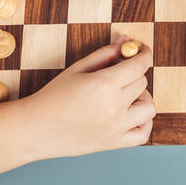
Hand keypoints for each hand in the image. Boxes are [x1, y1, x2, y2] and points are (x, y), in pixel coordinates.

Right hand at [21, 39, 154, 158]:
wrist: (36, 128)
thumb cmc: (53, 96)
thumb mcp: (77, 69)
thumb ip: (104, 54)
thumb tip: (126, 41)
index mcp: (104, 84)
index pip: (139, 65)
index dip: (144, 54)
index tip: (144, 51)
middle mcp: (114, 106)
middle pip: (142, 83)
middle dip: (134, 75)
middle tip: (120, 75)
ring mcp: (116, 127)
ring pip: (149, 107)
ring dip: (142, 98)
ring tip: (125, 97)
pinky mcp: (114, 143)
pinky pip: (143, 134)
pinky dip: (143, 123)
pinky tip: (131, 116)